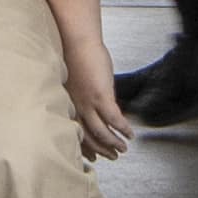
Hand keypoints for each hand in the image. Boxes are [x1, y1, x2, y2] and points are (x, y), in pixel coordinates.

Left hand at [61, 39, 139, 163]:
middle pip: (87, 137)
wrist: (75, 40)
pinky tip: (130, 133)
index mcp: (67, 104)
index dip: (86, 147)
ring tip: (123, 149)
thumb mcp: (74, 80)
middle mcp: (75, 107)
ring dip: (114, 143)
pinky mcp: (100, 96)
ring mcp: (87, 103)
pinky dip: (123, 129)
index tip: (94, 156)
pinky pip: (114, 119)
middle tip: (113, 156)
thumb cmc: (74, 55)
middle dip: (101, 150)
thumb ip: (80, 94)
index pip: (75, 133)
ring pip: (100, 132)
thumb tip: (92, 100)